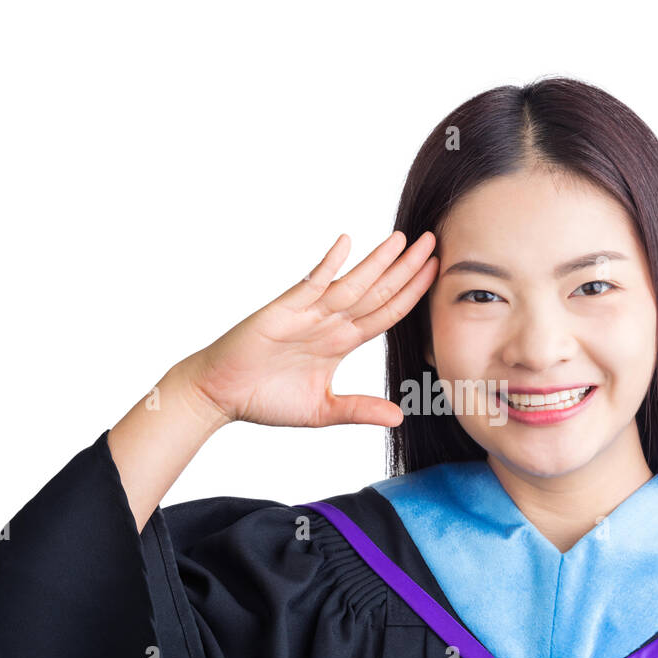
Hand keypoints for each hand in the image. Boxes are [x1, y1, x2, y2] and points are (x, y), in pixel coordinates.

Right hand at [183, 230, 437, 427]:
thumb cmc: (266, 398)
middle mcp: (330, 322)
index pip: (387, 313)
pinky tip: (346, 243)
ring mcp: (308, 313)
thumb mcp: (322, 411)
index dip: (413, 294)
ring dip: (378, 262)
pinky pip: (310, 284)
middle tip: (435, 242)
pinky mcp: (282, 310)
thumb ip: (359, 410)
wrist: (220, 393)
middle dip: (406, 269)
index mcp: (342, 342)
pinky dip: (328, 264)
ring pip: (352, 285)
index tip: (438, 274)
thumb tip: (399, 418)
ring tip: (404, 239)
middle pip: (377, 292)